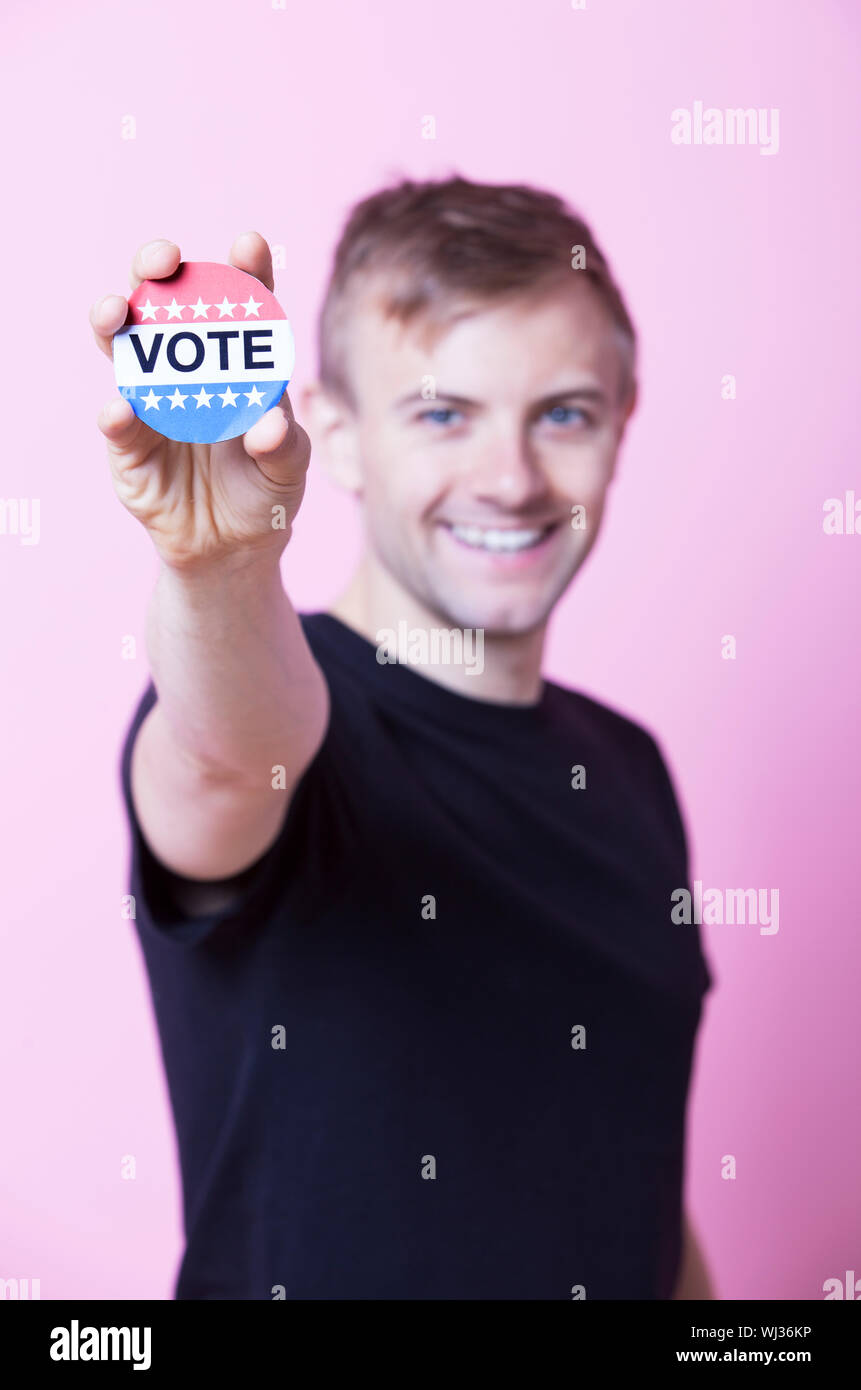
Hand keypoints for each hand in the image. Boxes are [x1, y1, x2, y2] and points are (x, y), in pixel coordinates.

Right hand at [91, 232, 309, 572]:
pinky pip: (118, 424)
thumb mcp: (290, 472)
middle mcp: (187, 369)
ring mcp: (152, 402)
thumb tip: (268, 425)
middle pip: (166, 303)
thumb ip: (285, 447)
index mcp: (237, 362)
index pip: (241, 305)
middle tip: (165, 259)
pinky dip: (117, 413)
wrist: (233, 548)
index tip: (249, 244)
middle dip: (159, 271)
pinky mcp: (129, 446)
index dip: (245, 270)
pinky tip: (121, 408)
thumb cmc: (265, 492)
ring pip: (124, 346)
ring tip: (118, 312)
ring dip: (116, 322)